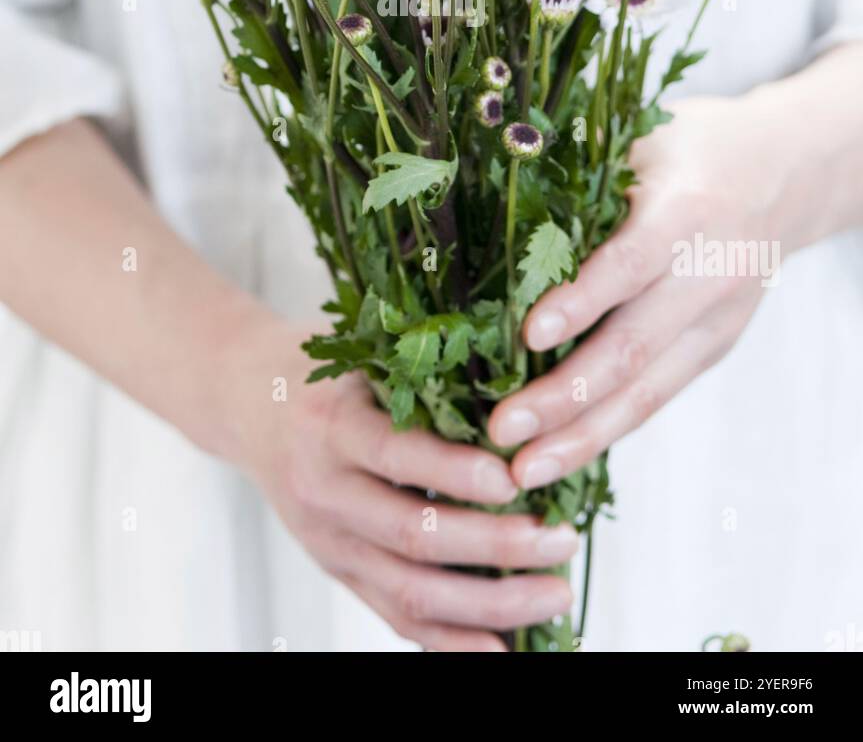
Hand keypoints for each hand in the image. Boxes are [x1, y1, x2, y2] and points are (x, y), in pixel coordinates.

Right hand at [221, 317, 576, 652]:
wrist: (248, 403)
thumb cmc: (328, 372)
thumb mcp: (363, 354)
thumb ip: (422, 373)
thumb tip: (516, 394)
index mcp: (332, 426)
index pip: (395, 457)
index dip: (454, 473)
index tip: (513, 480)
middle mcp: (325, 490)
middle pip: (412, 536)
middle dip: (496, 546)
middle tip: (562, 538)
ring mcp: (329, 541)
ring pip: (410, 591)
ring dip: (491, 603)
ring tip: (556, 592)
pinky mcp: (338, 571)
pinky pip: (395, 617)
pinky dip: (451, 640)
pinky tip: (504, 645)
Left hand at [490, 93, 787, 487]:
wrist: (780, 172)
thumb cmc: (685, 148)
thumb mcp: (639, 140)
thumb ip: (580, 177)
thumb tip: (481, 206)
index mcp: (685, 211)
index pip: (630, 264)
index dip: (580, 302)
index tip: (527, 336)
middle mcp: (708, 274)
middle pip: (634, 346)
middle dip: (564, 395)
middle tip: (502, 428)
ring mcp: (717, 321)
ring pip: (647, 391)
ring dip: (582, 436)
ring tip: (523, 471)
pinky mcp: (713, 349)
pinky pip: (656, 397)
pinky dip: (605, 430)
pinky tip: (558, 457)